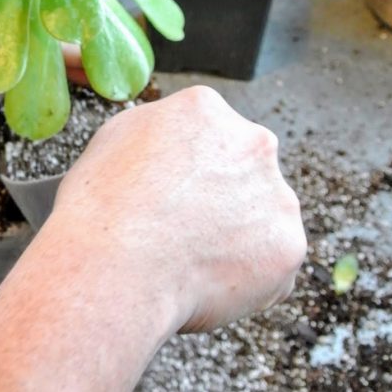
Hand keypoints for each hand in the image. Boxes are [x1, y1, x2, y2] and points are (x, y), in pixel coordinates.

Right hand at [53, 85, 305, 337]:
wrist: (116, 267)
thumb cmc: (102, 208)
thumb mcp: (112, 140)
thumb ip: (156, 133)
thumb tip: (168, 144)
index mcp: (206, 110)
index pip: (211, 135)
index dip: (189, 171)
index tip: (173, 195)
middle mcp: (253, 142)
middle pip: (245, 172)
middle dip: (224, 199)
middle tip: (185, 230)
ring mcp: (278, 195)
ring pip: (264, 219)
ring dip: (239, 238)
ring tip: (192, 261)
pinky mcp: (289, 245)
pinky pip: (273, 266)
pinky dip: (248, 279)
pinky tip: (207, 282)